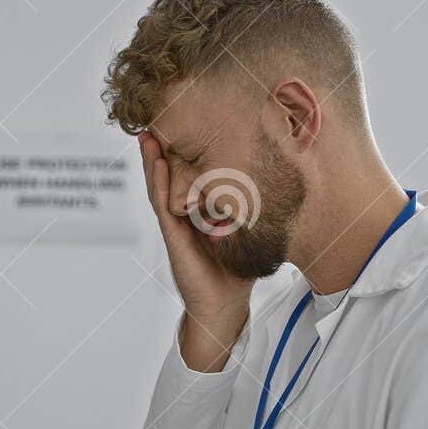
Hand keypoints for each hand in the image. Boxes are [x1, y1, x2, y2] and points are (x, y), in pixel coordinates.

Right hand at [139, 131, 251, 372]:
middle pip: (168, 178)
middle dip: (161, 152)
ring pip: (160, 187)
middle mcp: (183, 217)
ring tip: (147, 136)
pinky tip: (157, 163)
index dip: (181, 156)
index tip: (183, 129)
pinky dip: (159, 182)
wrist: (223, 307)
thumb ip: (252, 213)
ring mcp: (175, 227)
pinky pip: (163, 205)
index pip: (187, 178)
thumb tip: (280, 184)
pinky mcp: (174, 237)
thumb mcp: (246, 234)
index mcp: (197, 215)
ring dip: (152, 162)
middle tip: (156, 121)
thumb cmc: (235, 274)